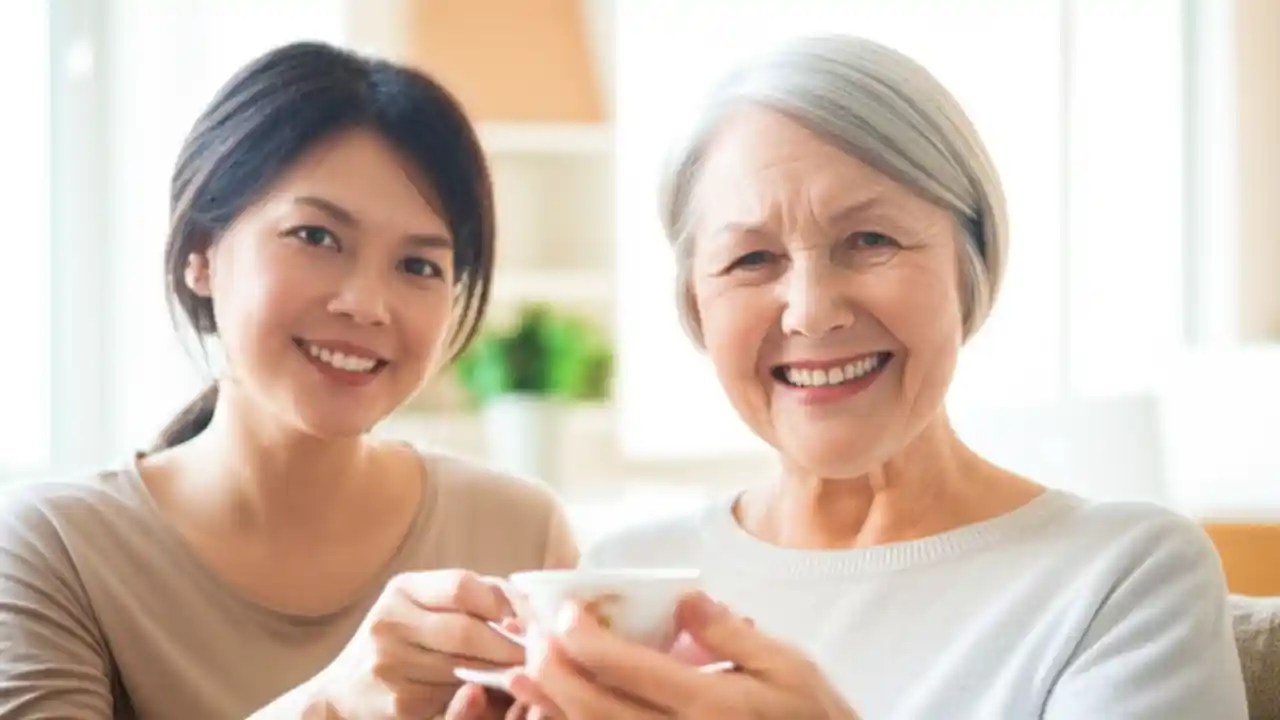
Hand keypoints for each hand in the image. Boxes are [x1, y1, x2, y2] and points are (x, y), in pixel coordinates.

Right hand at [313, 570, 523, 718]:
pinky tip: (497, 692)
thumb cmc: (399, 643)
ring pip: (464, 666)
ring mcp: (390, 664)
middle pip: (466, 629)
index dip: (503, 601)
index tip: (530, 617)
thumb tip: (525, 603)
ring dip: (503, 671)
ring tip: (529, 669)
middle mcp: (389, 622)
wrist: (341, 695)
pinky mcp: (398, 703)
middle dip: (510, 643)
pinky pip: (453, 696)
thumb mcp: (421, 607)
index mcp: (401, 590)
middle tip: (541, 650)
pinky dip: (481, 694)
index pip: (461, 585)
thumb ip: (468, 599)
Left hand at [509, 591, 857, 718]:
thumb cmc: (815, 718)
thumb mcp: (790, 665)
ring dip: (551, 706)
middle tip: (533, 637)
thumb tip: (684, 600)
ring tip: (520, 674)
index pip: (628, 670)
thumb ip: (731, 633)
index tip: (564, 611)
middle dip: (555, 670)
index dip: (585, 639)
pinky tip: (553, 712)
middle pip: (596, 708)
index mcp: (711, 705)